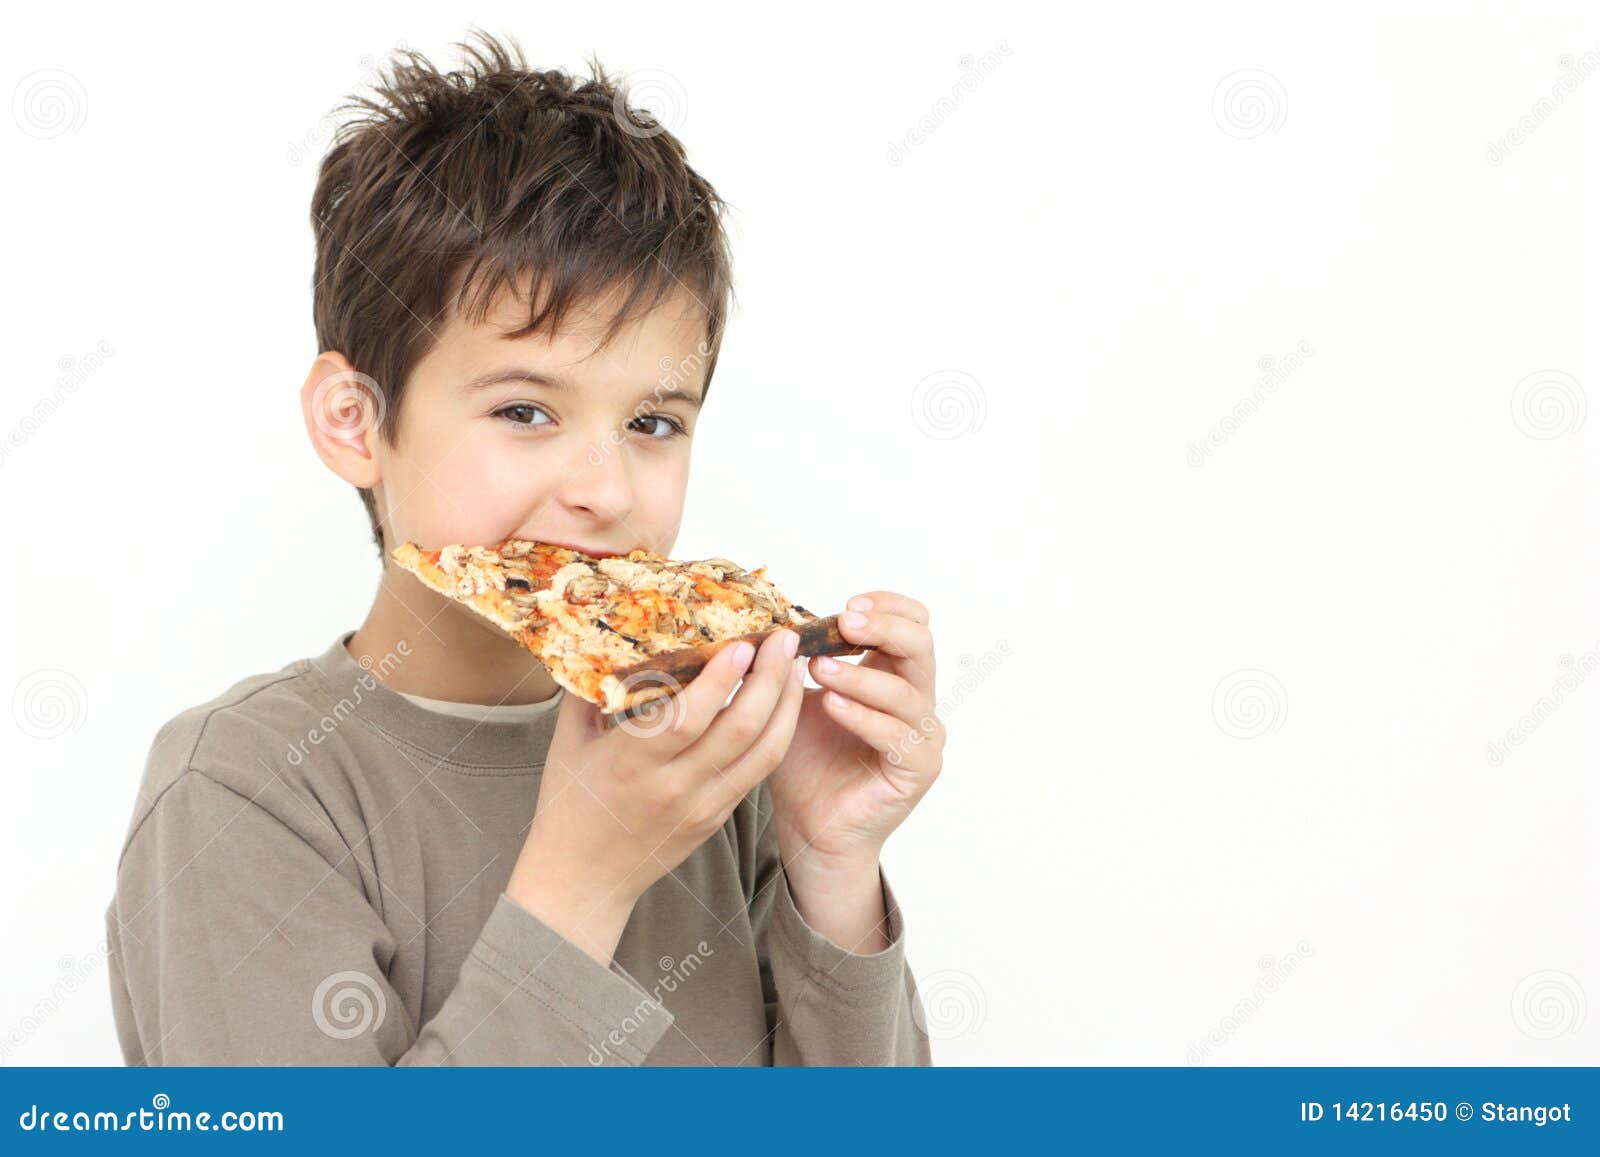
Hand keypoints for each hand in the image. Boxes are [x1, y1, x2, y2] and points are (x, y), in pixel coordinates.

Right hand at [506, 627, 806, 963]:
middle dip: (770, 680)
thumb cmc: (570, 803)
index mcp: (631, 764)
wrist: (581, 880)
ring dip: (787, 705)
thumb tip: (611, 632)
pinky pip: (758, 772)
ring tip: (796, 664)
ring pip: (763, 754)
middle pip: (739, 731)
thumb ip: (593, 688)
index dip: (720, 682)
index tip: (743, 643)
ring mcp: (702, 807)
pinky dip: (776, 733)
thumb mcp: (570, 741)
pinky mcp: (717, 818)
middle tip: (785, 638)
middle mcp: (673, 788)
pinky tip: (782, 703)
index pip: (686, 720)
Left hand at [767, 592, 943, 875]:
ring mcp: (922, 736)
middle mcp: (915, 701)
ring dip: (861, 676)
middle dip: (883, 627)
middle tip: (843, 621)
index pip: (912, 623)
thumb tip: (769, 621)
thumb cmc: (804, 761)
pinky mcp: (918, 770)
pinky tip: (831, 705)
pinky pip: (897, 736)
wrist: (808, 825)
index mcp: (891, 675)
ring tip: (819, 669)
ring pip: (906, 692)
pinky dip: (864, 717)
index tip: (846, 605)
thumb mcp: (791, 700)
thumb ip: (792, 663)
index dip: (887, 606)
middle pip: (921, 645)